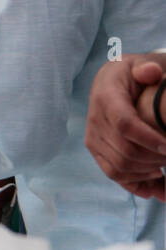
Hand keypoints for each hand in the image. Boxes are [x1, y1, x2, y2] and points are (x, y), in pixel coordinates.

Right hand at [85, 54, 165, 200]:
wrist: (110, 80)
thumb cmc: (132, 73)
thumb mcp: (141, 64)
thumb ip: (147, 67)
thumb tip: (150, 73)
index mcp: (106, 97)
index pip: (125, 124)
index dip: (148, 139)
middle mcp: (95, 120)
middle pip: (124, 151)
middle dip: (154, 160)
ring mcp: (93, 137)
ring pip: (118, 167)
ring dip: (147, 174)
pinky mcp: (95, 149)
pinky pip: (112, 173)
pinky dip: (135, 184)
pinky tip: (156, 185)